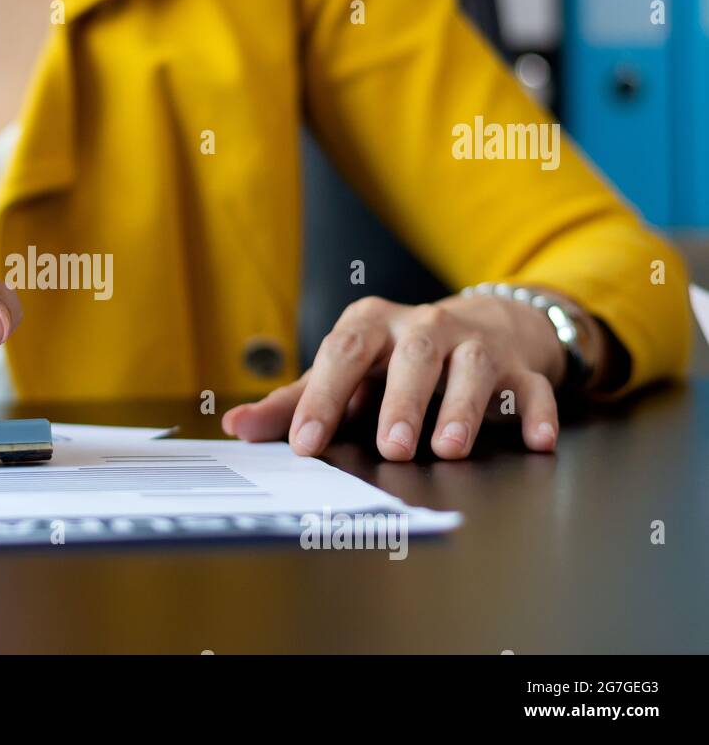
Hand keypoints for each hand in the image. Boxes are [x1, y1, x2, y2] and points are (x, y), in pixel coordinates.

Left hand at [221, 295, 568, 460]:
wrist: (480, 326)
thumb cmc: (394, 360)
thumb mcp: (343, 373)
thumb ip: (294, 402)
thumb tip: (236, 428)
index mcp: (371, 325)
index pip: (342, 355)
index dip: (322, 397)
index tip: (305, 443)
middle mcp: (425, 326)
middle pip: (414, 354)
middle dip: (402, 400)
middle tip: (391, 447)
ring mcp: (476, 343)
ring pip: (473, 366)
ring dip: (463, 407)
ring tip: (449, 447)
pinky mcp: (521, 366)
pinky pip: (533, 386)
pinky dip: (536, 412)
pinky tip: (535, 440)